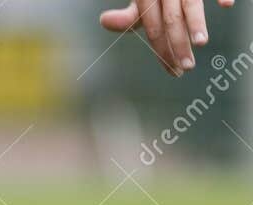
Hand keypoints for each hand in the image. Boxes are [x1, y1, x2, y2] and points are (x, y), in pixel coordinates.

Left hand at [99, 0, 235, 75]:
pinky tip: (227, 5)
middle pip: (170, 20)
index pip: (153, 29)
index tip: (173, 71)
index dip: (162, 50)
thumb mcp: (141, 0)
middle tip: (187, 66)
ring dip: (195, 23)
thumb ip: (130, 16)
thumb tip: (104, 21)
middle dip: (178, 43)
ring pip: (189, 4)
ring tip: (200, 42)